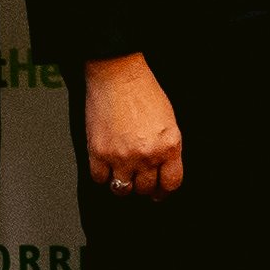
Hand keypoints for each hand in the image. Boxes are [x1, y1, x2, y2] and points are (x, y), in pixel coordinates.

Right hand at [83, 53, 183, 198]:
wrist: (118, 76)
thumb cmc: (143, 91)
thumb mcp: (168, 121)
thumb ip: (167, 147)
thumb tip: (162, 168)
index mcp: (169, 146)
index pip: (171, 183)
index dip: (164, 191)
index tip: (158, 193)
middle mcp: (147, 155)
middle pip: (145, 188)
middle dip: (143, 186)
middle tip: (138, 179)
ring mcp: (122, 156)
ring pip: (122, 189)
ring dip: (122, 185)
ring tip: (121, 174)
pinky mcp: (99, 153)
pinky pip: (100, 179)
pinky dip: (102, 176)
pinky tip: (106, 166)